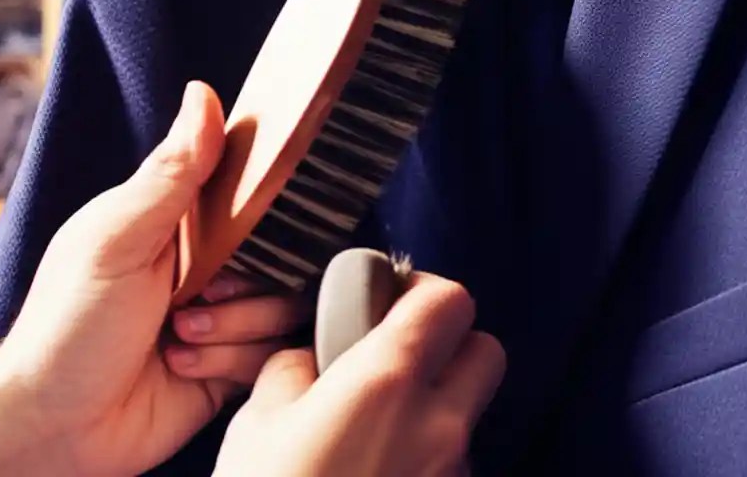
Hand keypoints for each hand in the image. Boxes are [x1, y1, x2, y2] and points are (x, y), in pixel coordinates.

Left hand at [0, 81, 308, 475]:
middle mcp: (207, 267)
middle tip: (195, 298)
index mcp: (178, 224)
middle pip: (280, 255)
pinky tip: (183, 368)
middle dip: (243, 284)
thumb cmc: (65, 327)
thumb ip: (171, 173)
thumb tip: (204, 96)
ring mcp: (223, 319)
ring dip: (232, 329)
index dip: (262, 212)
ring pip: (282, 306)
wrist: (52, 428)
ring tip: (178, 340)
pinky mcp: (232, 368)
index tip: (241, 233)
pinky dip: (232, 364)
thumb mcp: (115, 238)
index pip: (251, 194)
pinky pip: (274, 355)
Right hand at [215, 272, 506, 475]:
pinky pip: (452, 465)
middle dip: (449, 345)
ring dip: (435, 407)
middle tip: (396, 359)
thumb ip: (300, 368)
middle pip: (485, 352)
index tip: (388, 298)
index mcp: (389, 380)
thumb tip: (318, 359)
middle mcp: (437, 424)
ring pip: (469, 415)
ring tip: (373, 431)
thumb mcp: (260, 419)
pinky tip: (374, 471)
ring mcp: (451, 473)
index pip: (449, 300)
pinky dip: (425, 456)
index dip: (421, 289)